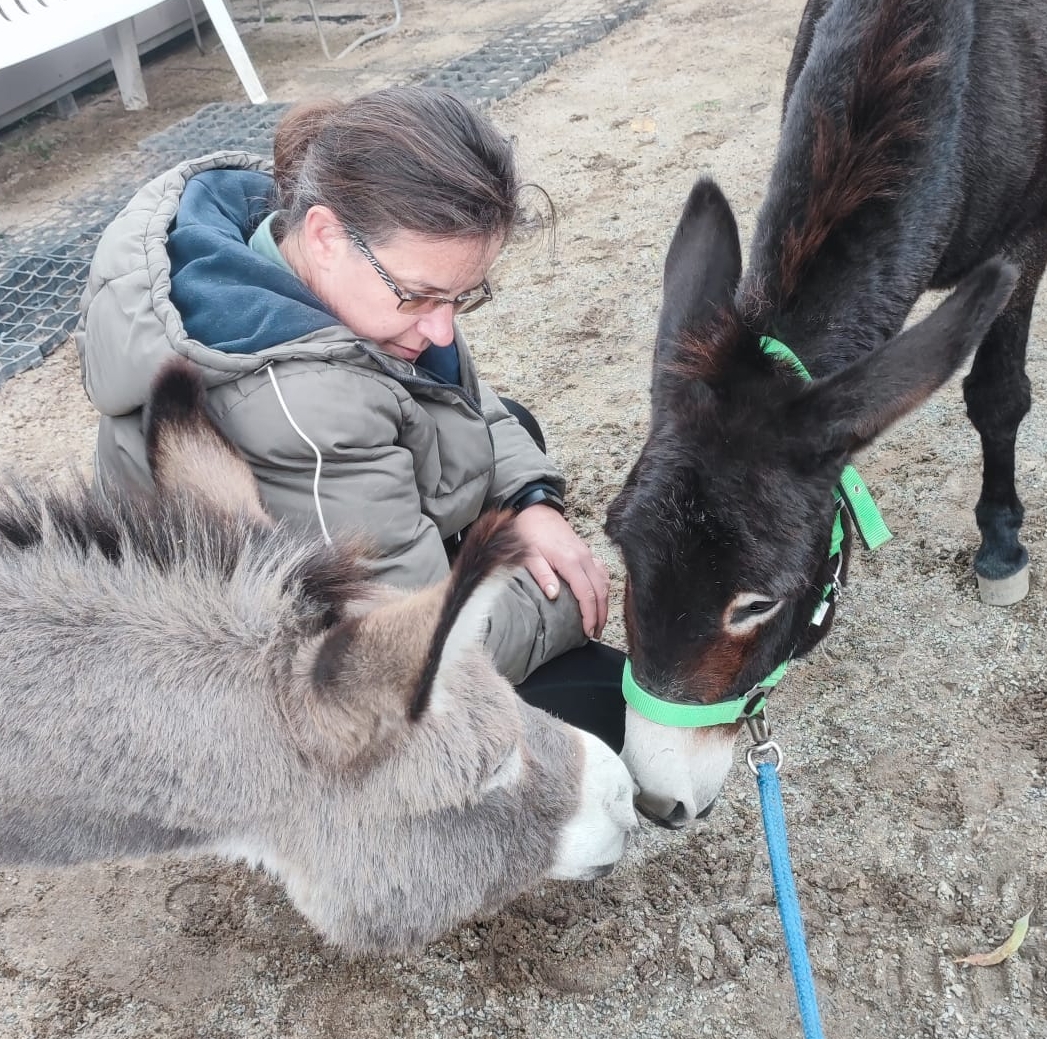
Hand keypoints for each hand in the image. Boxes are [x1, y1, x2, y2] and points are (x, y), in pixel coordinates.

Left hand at [511, 505, 609, 638]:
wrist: (536, 511)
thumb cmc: (530, 533)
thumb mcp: (529, 556)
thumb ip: (542, 575)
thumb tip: (554, 596)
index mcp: (570, 561)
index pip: (587, 594)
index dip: (590, 615)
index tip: (588, 631)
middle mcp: (584, 558)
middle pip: (601, 591)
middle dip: (601, 614)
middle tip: (595, 633)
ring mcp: (588, 554)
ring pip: (604, 582)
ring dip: (604, 603)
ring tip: (598, 621)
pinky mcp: (587, 552)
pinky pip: (602, 572)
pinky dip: (604, 587)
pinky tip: (600, 597)